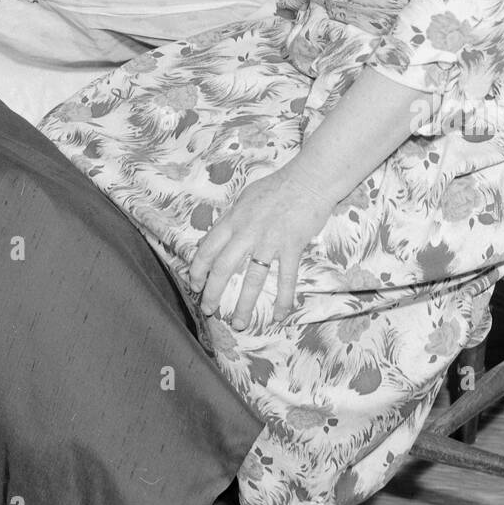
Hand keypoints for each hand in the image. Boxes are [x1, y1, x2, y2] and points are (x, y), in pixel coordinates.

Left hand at [188, 164, 334, 330]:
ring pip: (252, 279)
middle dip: (213, 293)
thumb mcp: (245, 198)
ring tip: (239, 324)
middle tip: (208, 310)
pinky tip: (278, 316)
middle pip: (223, 268)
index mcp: (234, 219)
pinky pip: (286, 279)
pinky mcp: (292, 247)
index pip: (208, 249)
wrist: (308, 180)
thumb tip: (214, 237)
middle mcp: (247, 232)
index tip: (195, 285)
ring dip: (244, 305)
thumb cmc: (277, 187)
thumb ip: (231, 219)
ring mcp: (270, 241)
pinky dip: (283, 300)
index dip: (198, 270)